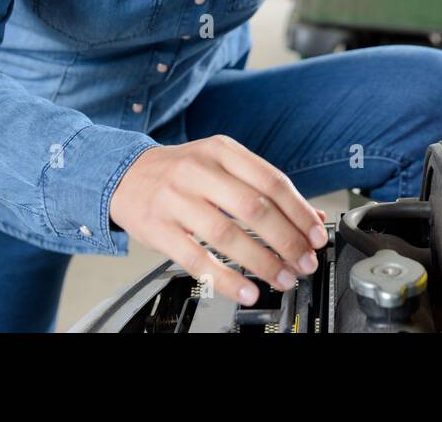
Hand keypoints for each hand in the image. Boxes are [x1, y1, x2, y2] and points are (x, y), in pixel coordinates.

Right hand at [109, 135, 328, 306]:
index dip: (299, 211)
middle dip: (287, 240)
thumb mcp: (220, 164)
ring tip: (283, 278)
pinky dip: (226, 279)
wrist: (124, 175)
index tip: (316, 235)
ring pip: (227, 234)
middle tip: (304, 262)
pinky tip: (247, 290)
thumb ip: (261, 187)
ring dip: (262, 262)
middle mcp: (199, 171)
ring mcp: (176, 199)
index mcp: (221, 151)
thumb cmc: (180, 172)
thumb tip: (308, 218)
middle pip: (254, 208)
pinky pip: (197, 259)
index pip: (271, 181)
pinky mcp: (158, 229)